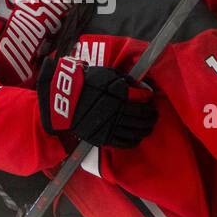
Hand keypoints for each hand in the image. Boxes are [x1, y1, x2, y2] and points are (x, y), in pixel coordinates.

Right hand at [38, 56, 157, 147]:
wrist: (62, 101)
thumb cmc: (85, 83)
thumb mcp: (106, 73)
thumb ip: (125, 79)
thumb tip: (141, 88)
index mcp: (118, 94)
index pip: (142, 101)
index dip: (149, 102)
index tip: (151, 101)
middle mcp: (116, 111)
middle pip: (141, 118)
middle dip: (150, 117)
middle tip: (154, 115)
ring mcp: (109, 126)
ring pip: (135, 131)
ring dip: (145, 129)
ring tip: (149, 127)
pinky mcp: (102, 138)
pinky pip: (124, 142)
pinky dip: (134, 140)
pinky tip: (137, 137)